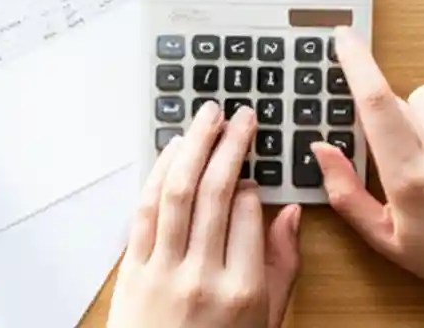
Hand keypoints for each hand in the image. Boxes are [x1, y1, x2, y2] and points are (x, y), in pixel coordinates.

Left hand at [108, 102, 302, 327]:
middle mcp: (202, 277)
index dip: (253, 183)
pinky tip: (171, 151)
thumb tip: (291, 212)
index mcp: (242, 291)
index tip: (253, 169)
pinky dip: (157, 175)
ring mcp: (163, 272)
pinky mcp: (132, 270)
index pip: (250, 213)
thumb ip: (282, 267)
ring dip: (194, 146)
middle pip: (216, 193)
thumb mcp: (266, 320)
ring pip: (178, 192)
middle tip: (240, 115)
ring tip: (207, 116)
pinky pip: (145, 211)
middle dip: (230, 145)